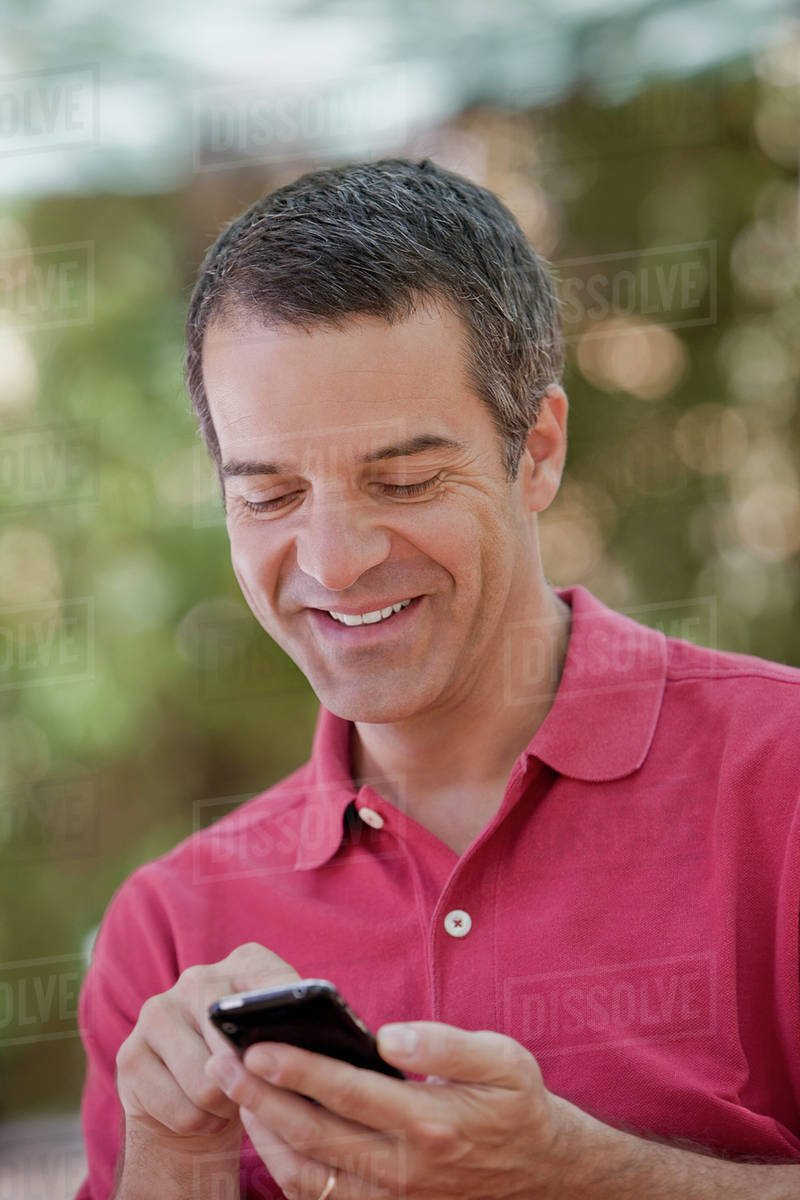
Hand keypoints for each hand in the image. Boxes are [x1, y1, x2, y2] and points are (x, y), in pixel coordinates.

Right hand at [116, 942, 300, 1144]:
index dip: (288, 1028)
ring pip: (208, 1084)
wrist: (192, 1099)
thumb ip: (295, 1033)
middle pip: (234, 1041)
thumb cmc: (251, 1064)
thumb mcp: (278, 1041)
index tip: (297, 1056)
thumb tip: (308, 1050)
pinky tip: (203, 1112)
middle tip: (257, 1092)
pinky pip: (184, 1112)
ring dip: (226, 1109)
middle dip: (251, 1081)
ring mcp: (156, 1012)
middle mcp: (197, 977)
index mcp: (245, 962)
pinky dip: (201, 1126)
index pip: (276, 988)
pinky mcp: (130, 1055)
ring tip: (229, 1101)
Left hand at [205, 1020, 574, 1199]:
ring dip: (263, 1134)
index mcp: (429, 1121)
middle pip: (313, 1134)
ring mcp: (391, 1197)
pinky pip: (321, 1197)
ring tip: (233, 1093)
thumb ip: (446, 1045)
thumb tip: (389, 1035)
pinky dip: (284, 1168)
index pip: (347, 1093)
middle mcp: (404, 1167)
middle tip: (220, 1064)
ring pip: (307, 1172)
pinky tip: (266, 1133)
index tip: (256, 1047)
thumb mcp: (504, 1059)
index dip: (297, 1070)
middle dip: (259, 1098)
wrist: (541, 1174)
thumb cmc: (516, 1104)